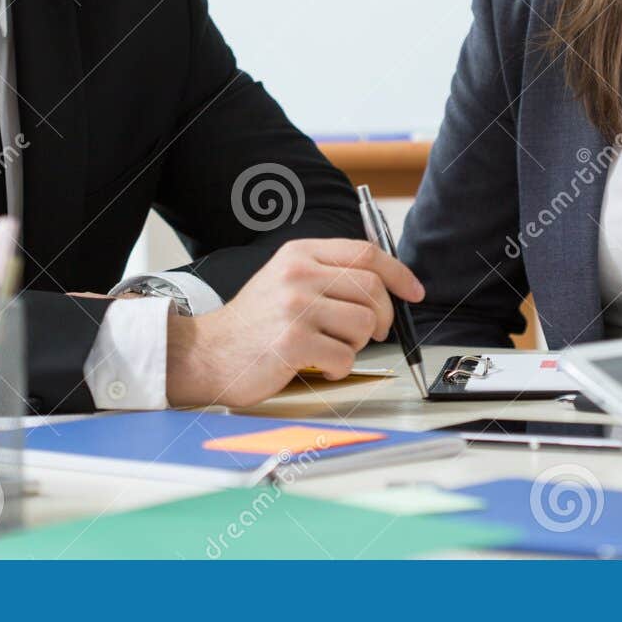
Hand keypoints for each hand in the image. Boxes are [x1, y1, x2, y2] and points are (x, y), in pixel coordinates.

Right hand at [166, 238, 423, 407]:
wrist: (207, 352)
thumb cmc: (253, 323)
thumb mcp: (286, 279)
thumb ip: (328, 274)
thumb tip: (384, 285)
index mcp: (300, 254)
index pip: (366, 253)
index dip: (399, 273)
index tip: (414, 291)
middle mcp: (299, 275)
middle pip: (372, 288)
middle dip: (383, 316)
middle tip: (372, 333)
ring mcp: (296, 307)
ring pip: (363, 324)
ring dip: (356, 344)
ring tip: (331, 348)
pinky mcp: (293, 342)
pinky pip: (344, 357)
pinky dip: (339, 368)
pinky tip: (318, 366)